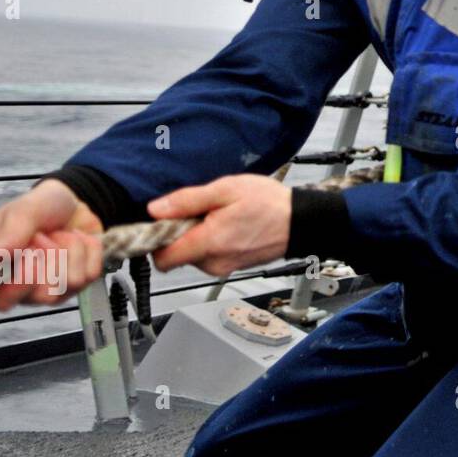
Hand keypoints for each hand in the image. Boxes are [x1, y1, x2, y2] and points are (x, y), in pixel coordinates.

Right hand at [0, 179, 103, 310]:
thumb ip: (8, 235)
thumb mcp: (22, 212)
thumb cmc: (40, 208)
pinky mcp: (81, 282)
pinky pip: (92, 273)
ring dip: (70, 248)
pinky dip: (88, 248)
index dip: (20, 285)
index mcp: (0, 273)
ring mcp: (56, 288)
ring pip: (72, 282)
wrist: (72, 202)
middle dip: (50, 257)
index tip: (31, 258)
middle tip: (42, 235)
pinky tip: (77, 238)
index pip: (2, 301)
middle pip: (45, 296)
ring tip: (60, 234)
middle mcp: (27, 288)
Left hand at [148, 174, 290, 275]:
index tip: (165, 223)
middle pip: (177, 256)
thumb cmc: (269, 204)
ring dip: (198, 237)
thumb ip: (188, 200)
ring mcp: (224, 267)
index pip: (162, 259)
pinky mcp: (232, 266)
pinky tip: (230, 225)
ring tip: (221, 216)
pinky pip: (210, 256)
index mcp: (208, 243)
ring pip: (193, 255)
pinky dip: (213, 242)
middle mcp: (214, 263)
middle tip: (203, 212)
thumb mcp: (226, 189)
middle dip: (182, 234)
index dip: (158, 241)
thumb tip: (155, 210)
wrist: (302, 221)